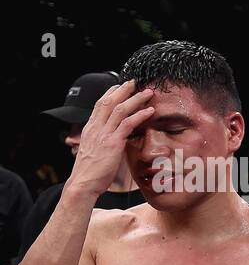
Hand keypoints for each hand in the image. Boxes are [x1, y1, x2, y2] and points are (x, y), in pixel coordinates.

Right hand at [67, 81, 154, 196]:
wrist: (83, 183)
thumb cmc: (90, 172)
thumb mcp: (95, 152)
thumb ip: (104, 142)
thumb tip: (115, 140)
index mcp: (90, 128)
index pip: (100, 105)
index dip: (110, 93)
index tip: (120, 86)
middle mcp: (96, 127)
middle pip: (109, 101)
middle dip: (123, 90)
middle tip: (135, 81)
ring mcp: (104, 134)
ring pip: (120, 109)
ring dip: (135, 99)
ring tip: (148, 92)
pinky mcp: (113, 143)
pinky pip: (128, 124)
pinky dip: (140, 115)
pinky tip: (149, 111)